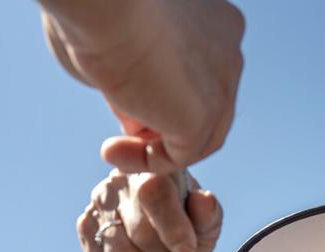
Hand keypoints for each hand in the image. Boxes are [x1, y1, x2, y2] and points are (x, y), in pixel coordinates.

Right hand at [42, 0, 243, 172]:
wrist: (100, 0)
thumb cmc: (95, 7)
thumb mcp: (121, 41)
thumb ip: (137, 75)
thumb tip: (134, 116)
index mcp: (214, 22)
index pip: (196, 75)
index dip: (159, 94)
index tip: (119, 100)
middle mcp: (229, 49)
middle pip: (202, 107)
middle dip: (160, 125)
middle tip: (120, 132)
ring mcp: (223, 84)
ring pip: (197, 136)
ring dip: (154, 150)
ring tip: (113, 152)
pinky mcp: (204, 116)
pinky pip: (180, 155)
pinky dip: (147, 162)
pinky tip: (114, 154)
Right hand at [77, 170, 222, 251]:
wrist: (160, 240)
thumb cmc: (187, 226)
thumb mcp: (205, 223)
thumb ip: (207, 214)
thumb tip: (204, 200)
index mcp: (151, 169)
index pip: (154, 193)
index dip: (173, 228)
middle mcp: (119, 182)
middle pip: (139, 233)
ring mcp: (98, 205)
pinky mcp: (86, 227)